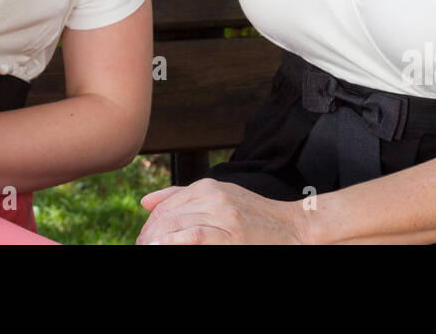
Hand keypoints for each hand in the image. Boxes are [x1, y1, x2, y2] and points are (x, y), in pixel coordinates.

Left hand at [135, 179, 311, 243]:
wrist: (294, 227)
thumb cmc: (256, 217)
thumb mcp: (222, 197)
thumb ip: (182, 197)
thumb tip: (145, 201)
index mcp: (209, 186)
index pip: (167, 205)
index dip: (151, 225)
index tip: (144, 240)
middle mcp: (214, 196)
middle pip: (168, 215)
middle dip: (150, 234)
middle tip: (141, 247)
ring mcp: (223, 214)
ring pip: (177, 224)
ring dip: (156, 239)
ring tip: (147, 249)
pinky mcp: (231, 233)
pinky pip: (194, 235)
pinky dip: (173, 241)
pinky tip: (158, 246)